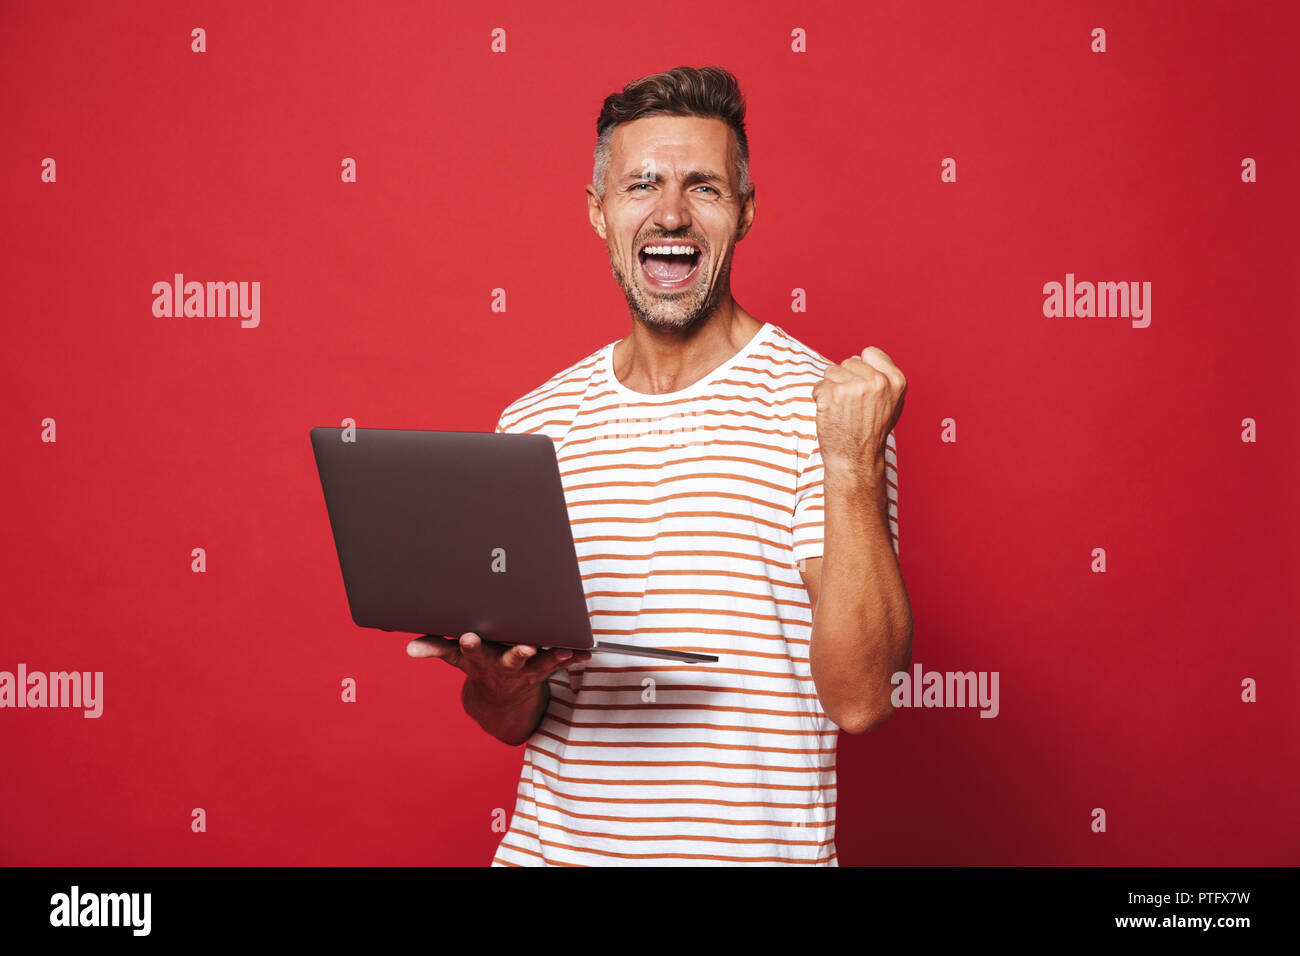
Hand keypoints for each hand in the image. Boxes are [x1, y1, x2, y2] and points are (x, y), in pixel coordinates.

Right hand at [405, 632, 589, 704]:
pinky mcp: (546, 670)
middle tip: (525, 648)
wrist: (501, 698)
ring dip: (552, 657)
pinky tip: (586, 652)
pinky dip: (573, 658)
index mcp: (481, 660)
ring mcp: (527, 671)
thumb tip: (410, 649)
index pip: (473, 652)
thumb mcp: (456, 658)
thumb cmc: (479, 664)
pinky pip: (561, 664)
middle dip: (517, 654)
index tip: (468, 636)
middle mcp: (505, 667)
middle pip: (511, 661)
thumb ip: (436, 649)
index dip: (470, 644)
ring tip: (564, 650)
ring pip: (541, 664)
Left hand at [811, 346, 905, 478]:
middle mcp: (878, 382)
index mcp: (896, 380)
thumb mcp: (892, 403)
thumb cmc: (871, 432)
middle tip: (851, 405)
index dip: (862, 368)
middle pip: (849, 361)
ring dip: (831, 388)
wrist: (856, 460)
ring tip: (841, 409)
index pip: (870, 353)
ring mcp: (854, 388)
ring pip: (831, 371)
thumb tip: (861, 355)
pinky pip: (818, 385)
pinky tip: (830, 413)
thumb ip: (883, 377)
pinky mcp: (833, 395)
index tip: (863, 389)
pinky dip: (819, 398)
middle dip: (845, 379)